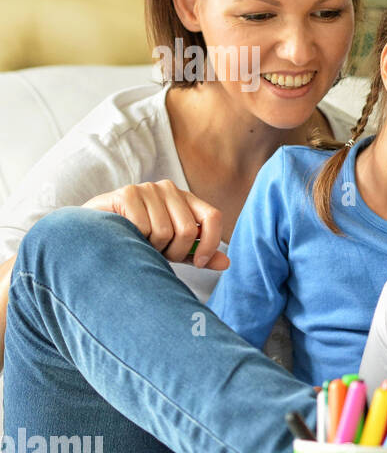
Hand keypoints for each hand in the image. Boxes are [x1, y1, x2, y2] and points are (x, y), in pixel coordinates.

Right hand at [82, 179, 229, 269]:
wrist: (95, 233)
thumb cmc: (139, 241)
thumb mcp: (173, 250)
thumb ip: (199, 255)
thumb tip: (226, 264)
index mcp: (186, 200)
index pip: (213, 217)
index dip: (211, 243)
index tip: (199, 263)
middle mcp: (169, 189)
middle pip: (188, 230)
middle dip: (175, 252)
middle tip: (158, 253)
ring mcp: (148, 188)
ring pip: (165, 232)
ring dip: (152, 247)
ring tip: (140, 243)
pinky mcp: (127, 193)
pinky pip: (144, 227)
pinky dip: (136, 240)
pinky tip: (127, 236)